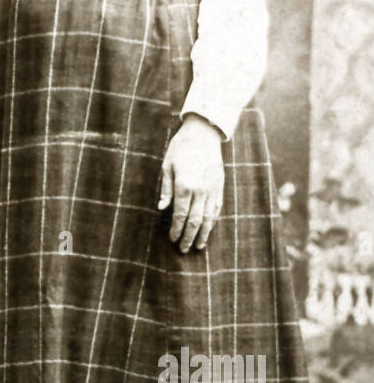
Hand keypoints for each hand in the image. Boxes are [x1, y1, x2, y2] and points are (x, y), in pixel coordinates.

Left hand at [158, 114, 224, 252]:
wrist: (203, 134)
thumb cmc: (180, 148)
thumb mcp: (167, 166)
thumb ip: (166, 189)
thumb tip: (162, 209)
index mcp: (185, 185)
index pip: (181, 215)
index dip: (176, 229)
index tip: (172, 239)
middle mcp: (200, 190)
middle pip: (196, 221)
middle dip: (189, 237)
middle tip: (183, 249)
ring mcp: (212, 189)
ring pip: (209, 218)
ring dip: (204, 234)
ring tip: (198, 246)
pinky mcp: (220, 186)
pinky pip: (217, 208)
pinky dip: (213, 221)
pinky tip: (209, 229)